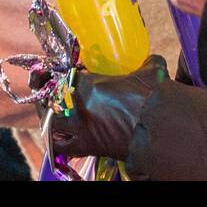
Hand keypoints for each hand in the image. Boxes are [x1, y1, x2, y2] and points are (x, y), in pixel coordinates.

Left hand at [44, 55, 167, 161]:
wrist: (158, 130)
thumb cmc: (153, 98)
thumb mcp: (151, 71)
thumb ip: (146, 62)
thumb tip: (151, 60)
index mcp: (90, 85)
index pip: (62, 75)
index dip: (56, 72)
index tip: (59, 71)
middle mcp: (79, 107)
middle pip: (49, 99)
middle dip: (47, 94)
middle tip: (52, 89)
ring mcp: (80, 128)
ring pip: (49, 123)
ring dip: (48, 117)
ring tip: (52, 112)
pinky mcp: (86, 146)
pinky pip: (60, 146)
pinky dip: (56, 141)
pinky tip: (60, 135)